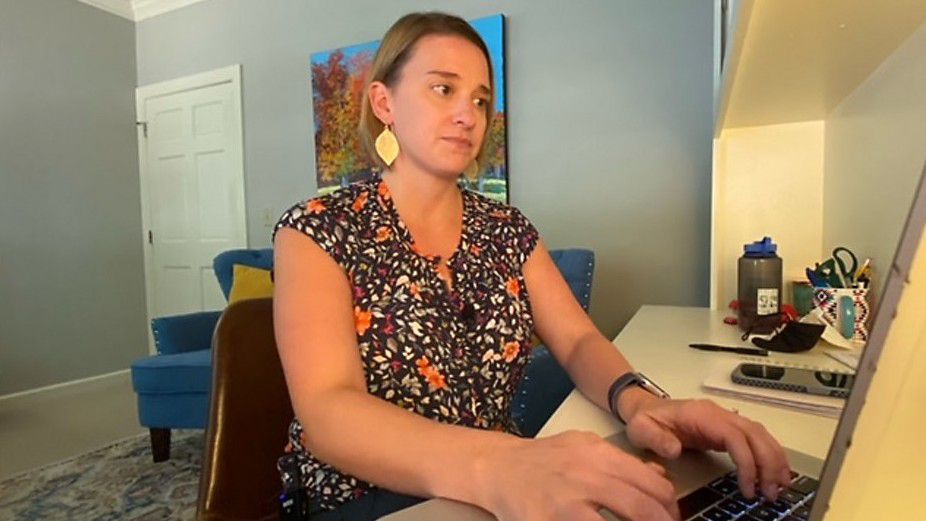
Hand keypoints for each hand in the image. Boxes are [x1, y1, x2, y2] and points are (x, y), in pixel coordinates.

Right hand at [477, 430, 679, 520]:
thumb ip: (620, 461)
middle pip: (641, 508)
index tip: (674, 519)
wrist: (499, 467)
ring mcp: (566, 502)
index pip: (651, 483)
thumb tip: (659, 479)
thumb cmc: (544, 459)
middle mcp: (585, 475)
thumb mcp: (583, 446)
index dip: (670, 507)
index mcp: (598, 454)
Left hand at [621, 392, 791, 500]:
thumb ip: (657, 438)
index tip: (748, 487)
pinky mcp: (727, 428)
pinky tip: (776, 471)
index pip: (734, 436)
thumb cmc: (646, 419)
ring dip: (774, 459)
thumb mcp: (642, 428)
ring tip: (781, 485)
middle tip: (771, 492)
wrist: (645, 407)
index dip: (746, 462)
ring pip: (760, 435)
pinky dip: (769, 454)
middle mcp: (719, 414)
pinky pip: (756, 438)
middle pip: (755, 435)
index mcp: (701, 415)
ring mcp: (726, 419)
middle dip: (768, 464)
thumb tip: (674, 449)